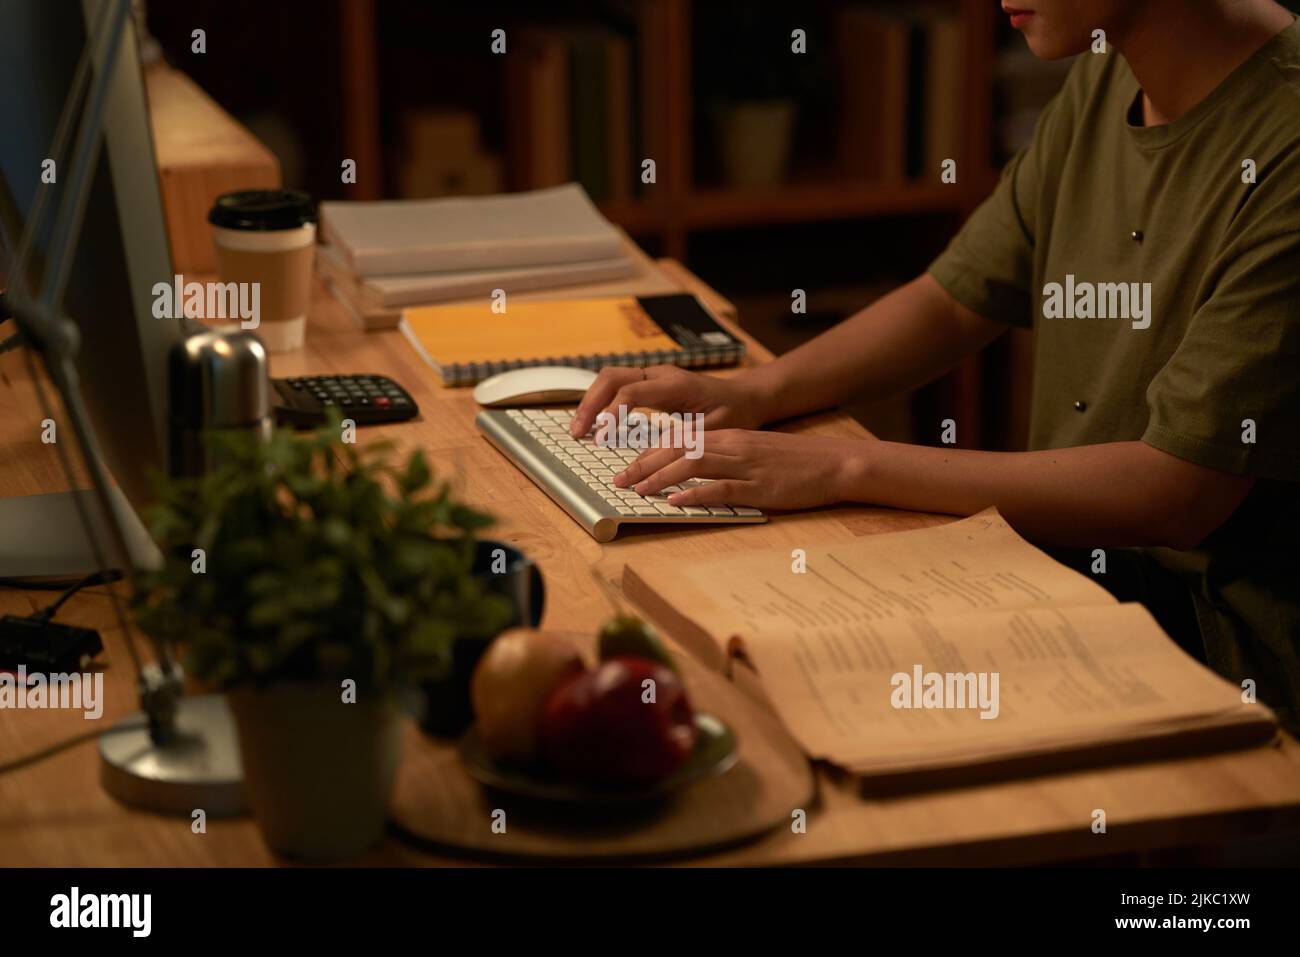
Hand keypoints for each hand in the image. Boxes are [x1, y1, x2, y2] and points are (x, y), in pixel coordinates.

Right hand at [570, 365, 767, 437]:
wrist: (745, 396)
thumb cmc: (734, 413)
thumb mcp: (713, 431)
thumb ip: (683, 439)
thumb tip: (652, 455)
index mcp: (675, 384)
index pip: (631, 392)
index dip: (611, 415)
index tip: (600, 440)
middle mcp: (660, 374)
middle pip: (611, 377)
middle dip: (590, 404)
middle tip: (577, 432)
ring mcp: (653, 375)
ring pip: (610, 377)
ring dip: (591, 401)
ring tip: (579, 429)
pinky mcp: (650, 383)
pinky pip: (617, 385)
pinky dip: (601, 401)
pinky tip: (595, 422)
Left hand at [613, 429, 868, 510]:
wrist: (834, 463)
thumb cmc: (795, 463)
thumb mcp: (754, 453)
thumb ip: (724, 460)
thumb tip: (691, 474)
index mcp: (729, 437)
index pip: (679, 439)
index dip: (649, 453)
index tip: (627, 467)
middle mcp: (732, 446)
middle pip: (678, 449)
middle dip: (644, 465)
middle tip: (619, 481)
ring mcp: (745, 466)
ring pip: (692, 464)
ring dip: (661, 477)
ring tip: (638, 490)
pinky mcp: (759, 486)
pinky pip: (720, 488)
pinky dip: (694, 494)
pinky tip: (676, 501)